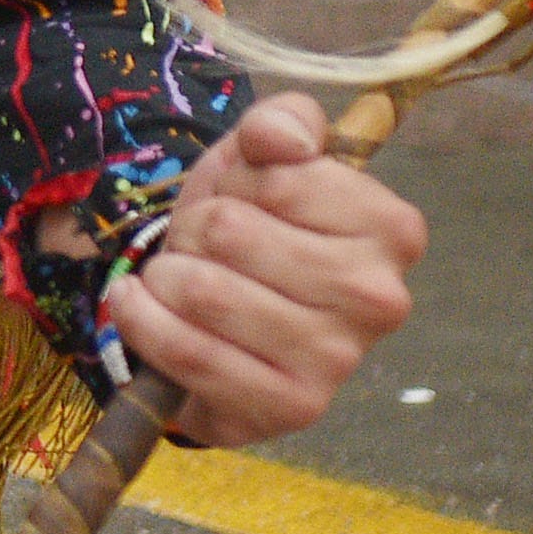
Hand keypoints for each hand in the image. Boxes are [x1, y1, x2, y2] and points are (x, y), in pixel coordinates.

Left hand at [101, 93, 424, 445]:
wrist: (225, 324)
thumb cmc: (253, 230)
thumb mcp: (263, 159)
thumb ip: (280, 124)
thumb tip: (279, 140)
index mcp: (391, 228)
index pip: (276, 177)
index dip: (238, 182)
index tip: (243, 201)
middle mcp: (380, 298)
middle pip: (231, 232)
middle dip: (194, 228)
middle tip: (200, 244)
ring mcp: (339, 360)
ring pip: (204, 291)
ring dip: (165, 275)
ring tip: (177, 278)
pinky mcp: (291, 408)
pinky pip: (187, 353)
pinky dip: (142, 319)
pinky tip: (141, 305)